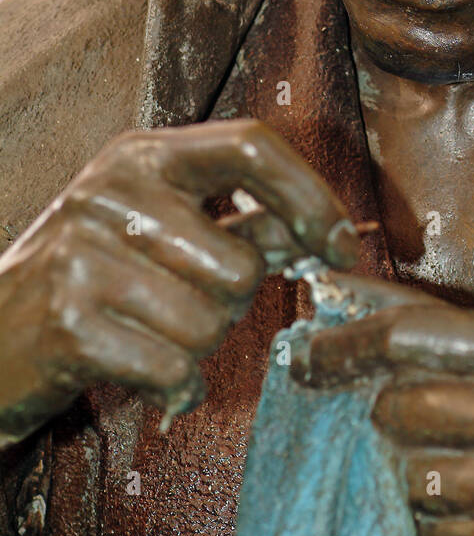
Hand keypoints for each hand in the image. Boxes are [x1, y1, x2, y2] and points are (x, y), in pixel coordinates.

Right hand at [0, 119, 358, 442]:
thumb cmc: (90, 281)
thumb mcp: (158, 229)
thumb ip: (241, 224)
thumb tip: (327, 232)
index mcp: (142, 154)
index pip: (251, 146)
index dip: (310, 195)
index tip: (343, 244)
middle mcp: (111, 189)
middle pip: (241, 265)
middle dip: (230, 307)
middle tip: (181, 307)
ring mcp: (84, 252)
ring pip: (211, 324)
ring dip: (196, 350)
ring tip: (148, 335)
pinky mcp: (68, 321)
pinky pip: (173, 368)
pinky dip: (172, 389)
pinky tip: (139, 374)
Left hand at [295, 290, 473, 535]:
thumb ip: (448, 330)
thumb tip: (339, 296)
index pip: (408, 334)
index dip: (342, 342)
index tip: (301, 350)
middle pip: (393, 407)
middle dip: (391, 417)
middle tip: (425, 425)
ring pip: (403, 474)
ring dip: (415, 476)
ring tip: (470, 472)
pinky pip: (425, 533)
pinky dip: (438, 528)